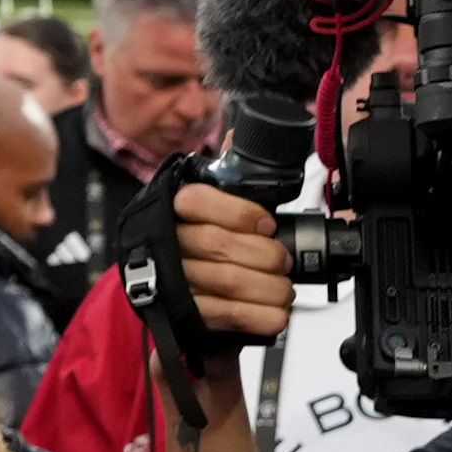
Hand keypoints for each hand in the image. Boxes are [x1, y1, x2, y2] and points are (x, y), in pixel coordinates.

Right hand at [175, 181, 297, 343]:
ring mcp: (174, 281)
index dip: (240, 213)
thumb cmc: (198, 247)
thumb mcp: (209, 206)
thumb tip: (239, 136)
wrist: (173, 300)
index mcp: (172, 210)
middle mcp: (167, 243)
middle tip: (283, 261)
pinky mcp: (187, 315)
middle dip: (266, 254)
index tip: (267, 224)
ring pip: (229, 280)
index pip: (197, 201)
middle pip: (219, 243)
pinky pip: (228, 314)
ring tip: (284, 288)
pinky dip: (261, 315)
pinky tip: (276, 312)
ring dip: (270, 287)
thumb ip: (227, 175)